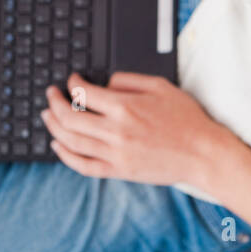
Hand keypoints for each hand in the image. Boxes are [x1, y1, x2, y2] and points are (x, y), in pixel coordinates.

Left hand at [39, 71, 231, 187]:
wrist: (203, 153)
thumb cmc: (186, 119)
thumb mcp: (160, 86)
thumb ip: (129, 80)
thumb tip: (105, 82)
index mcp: (125, 107)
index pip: (84, 93)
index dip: (72, 84)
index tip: (71, 80)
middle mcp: (115, 131)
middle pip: (69, 117)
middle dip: (54, 103)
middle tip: (50, 95)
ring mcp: (115, 154)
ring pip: (71, 141)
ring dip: (53, 127)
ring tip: (47, 116)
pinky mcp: (118, 171)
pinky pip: (83, 165)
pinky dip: (65, 156)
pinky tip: (58, 146)